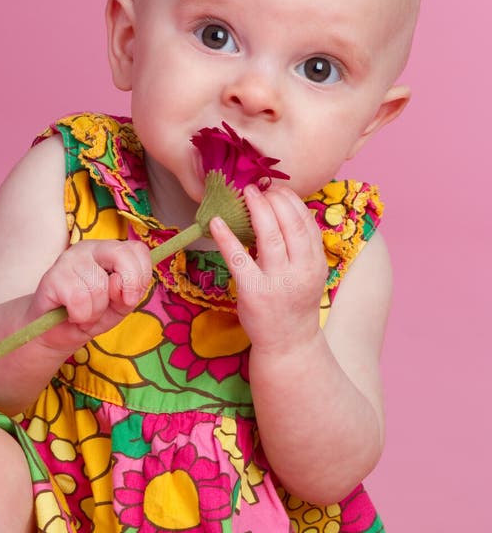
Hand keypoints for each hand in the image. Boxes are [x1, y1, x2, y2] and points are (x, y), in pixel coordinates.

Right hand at [27, 239, 152, 351]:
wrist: (56, 332)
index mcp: (109, 251)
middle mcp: (89, 249)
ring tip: (86, 313)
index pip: (137, 249)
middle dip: (127, 285)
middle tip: (114, 306)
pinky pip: (79, 299)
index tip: (132, 298)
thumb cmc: (90, 314)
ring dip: (96, 311)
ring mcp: (69, 259)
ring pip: (99, 286)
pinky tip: (73, 315)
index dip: (142, 275)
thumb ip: (129, 293)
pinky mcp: (52, 276)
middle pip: (120, 254)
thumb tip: (119, 281)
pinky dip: (81, 316)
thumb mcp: (119, 307)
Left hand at [210, 184, 326, 352]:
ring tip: (245, 193)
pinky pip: (238, 258)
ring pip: (269, 236)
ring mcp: (277, 281)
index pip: (306, 222)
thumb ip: (303, 246)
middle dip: (274, 200)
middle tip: (258, 187)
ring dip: (256, 209)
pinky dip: (226, 237)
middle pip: (290, 224)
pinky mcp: (254, 291)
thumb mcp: (309, 274)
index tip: (276, 189)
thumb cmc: (294, 303)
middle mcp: (301, 270)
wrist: (289, 344)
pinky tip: (216, 222)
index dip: (291, 201)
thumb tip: (286, 208)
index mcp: (316, 263)